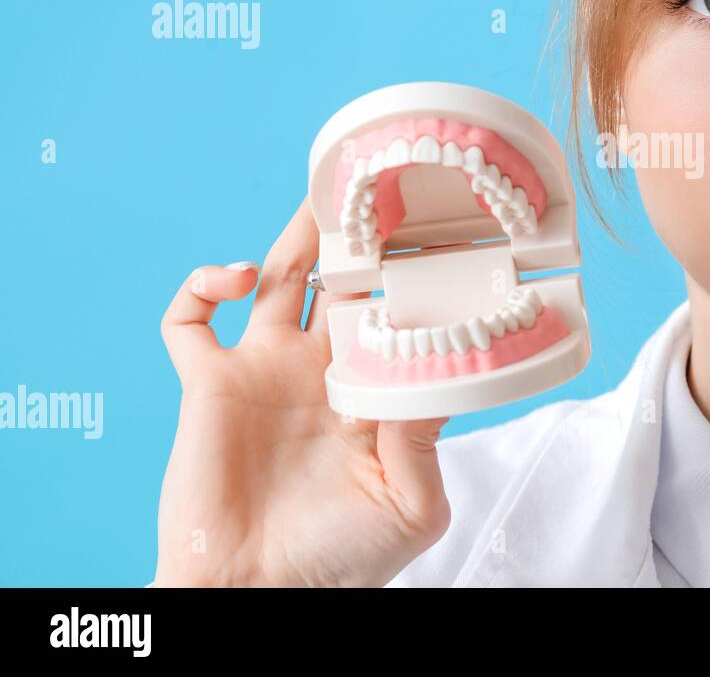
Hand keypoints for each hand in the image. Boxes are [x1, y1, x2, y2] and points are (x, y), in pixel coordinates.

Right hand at [155, 198, 452, 586]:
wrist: (258, 597)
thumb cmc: (341, 562)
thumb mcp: (411, 506)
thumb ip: (427, 439)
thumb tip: (440, 370)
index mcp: (369, 392)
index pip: (395, 315)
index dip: (412, 277)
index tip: (440, 237)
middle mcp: (319, 371)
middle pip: (341, 282)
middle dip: (358, 239)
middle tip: (379, 191)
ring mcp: (262, 371)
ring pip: (275, 278)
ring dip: (295, 237)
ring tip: (318, 200)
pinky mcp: (207, 383)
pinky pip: (188, 319)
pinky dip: (200, 285)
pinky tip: (232, 276)